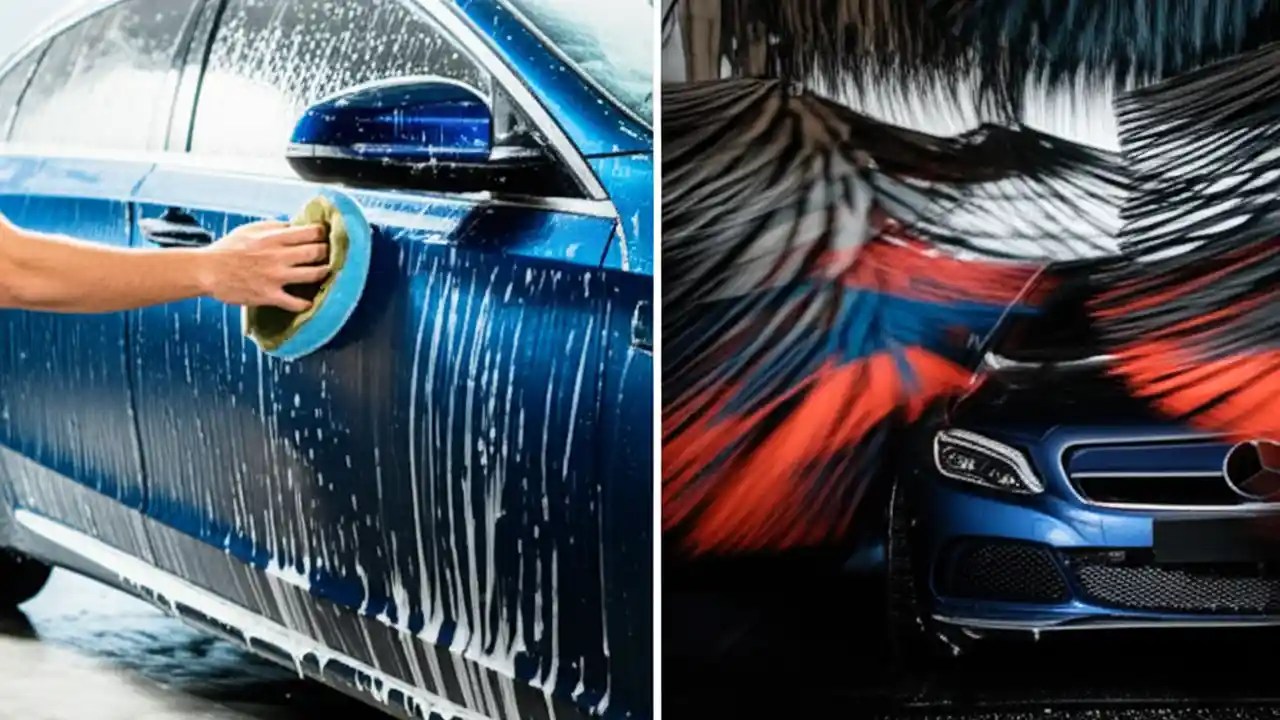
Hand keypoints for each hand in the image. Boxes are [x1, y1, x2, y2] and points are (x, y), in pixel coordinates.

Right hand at [197, 220, 330, 311]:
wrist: (207, 271)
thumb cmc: (227, 249)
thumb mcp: (250, 230)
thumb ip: (273, 227)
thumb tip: (294, 225)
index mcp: (274, 238)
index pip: (311, 233)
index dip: (323, 234)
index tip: (325, 236)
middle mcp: (278, 256)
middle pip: (317, 252)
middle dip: (327, 253)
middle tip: (329, 255)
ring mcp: (275, 277)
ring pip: (313, 275)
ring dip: (323, 274)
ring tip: (325, 273)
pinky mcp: (269, 295)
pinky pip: (295, 302)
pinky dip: (306, 303)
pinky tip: (309, 301)